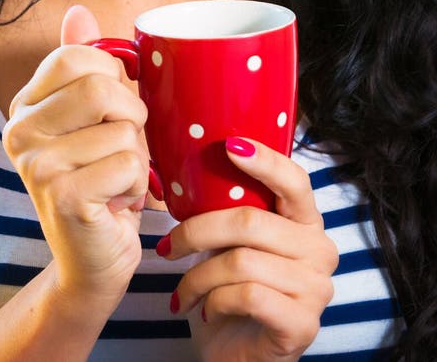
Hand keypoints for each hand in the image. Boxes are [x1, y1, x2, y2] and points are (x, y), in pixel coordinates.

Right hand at [2, 5, 148, 302]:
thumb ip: (83, 65)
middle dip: (132, 116)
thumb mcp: (91, 119)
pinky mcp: (63, 196)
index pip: (76, 55)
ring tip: (117, 178)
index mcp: (25, 105)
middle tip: (122, 147)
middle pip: (101, 86)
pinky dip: (140, 184)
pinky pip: (130, 163)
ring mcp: (36, 164)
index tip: (115, 106)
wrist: (92, 260)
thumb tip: (78, 11)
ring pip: (124, 128)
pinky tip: (118, 202)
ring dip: (139, 155)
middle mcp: (19, 131)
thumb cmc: (100, 180)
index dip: (114, 74)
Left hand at [158, 138, 337, 361]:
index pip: (295, 180)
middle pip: (251, 221)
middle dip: (197, 231)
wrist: (237, 355)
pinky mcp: (302, 324)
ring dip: (198, 276)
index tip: (229, 145)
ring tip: (183, 290)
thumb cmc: (233, 291)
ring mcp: (316, 289)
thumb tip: (184, 170)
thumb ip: (229, 210)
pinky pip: (246, 296)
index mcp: (305, 222)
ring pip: (241, 261)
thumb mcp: (232, 244)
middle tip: (166, 247)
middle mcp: (320, 250)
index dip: (264, 160)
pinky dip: (214, 300)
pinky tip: (206, 310)